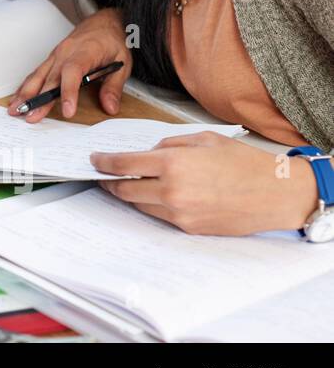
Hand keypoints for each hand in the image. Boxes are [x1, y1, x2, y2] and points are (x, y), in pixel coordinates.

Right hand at [6, 7, 131, 120]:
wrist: (103, 22)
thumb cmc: (111, 40)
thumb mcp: (122, 62)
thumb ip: (114, 86)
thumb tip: (110, 107)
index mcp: (85, 51)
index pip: (73, 72)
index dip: (68, 92)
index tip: (68, 111)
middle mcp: (66, 52)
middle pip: (50, 78)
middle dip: (39, 99)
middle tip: (31, 116)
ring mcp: (56, 55)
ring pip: (38, 75)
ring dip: (26, 93)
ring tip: (16, 109)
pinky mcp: (52, 58)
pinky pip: (37, 72)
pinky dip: (26, 86)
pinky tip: (19, 97)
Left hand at [91, 132, 318, 235]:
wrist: (274, 194)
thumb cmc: (242, 162)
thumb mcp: (202, 139)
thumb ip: (169, 144)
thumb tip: (147, 152)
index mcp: (172, 163)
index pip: (122, 164)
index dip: (103, 162)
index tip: (94, 160)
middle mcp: (171, 190)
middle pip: (123, 188)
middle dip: (108, 181)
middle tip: (103, 175)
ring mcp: (179, 213)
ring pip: (139, 204)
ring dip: (128, 194)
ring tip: (126, 183)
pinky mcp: (188, 228)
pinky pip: (159, 215)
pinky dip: (151, 204)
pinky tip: (154, 195)